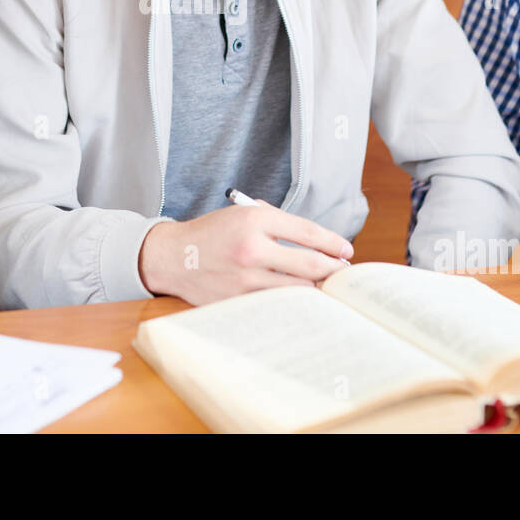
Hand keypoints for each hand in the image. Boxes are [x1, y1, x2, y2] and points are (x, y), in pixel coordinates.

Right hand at [138, 198, 353, 304]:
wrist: (172, 257)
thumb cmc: (212, 233)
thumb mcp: (242, 214)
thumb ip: (277, 223)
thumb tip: (319, 242)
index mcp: (254, 220)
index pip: (308, 232)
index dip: (334, 243)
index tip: (347, 251)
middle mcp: (252, 248)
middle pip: (310, 264)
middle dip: (334, 270)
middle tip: (345, 274)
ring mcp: (245, 278)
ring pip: (297, 290)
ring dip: (317, 290)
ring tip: (327, 288)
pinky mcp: (238, 301)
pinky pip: (276, 304)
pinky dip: (292, 303)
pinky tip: (302, 301)